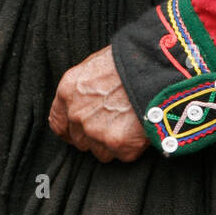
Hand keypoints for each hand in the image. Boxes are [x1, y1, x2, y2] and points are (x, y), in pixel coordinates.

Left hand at [49, 44, 147, 162]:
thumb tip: (87, 101)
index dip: (70, 130)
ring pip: (100, 152)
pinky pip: (124, 154)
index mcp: (68, 91)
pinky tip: (142, 127)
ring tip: (131, 123)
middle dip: (95, 136)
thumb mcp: (96, 65)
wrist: (156, 66)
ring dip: (114, 143)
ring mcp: (97, 132)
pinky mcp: (120, 145)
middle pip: (80, 140)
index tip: (79, 132)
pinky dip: (134, 146)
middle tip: (115, 123)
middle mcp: (77, 115)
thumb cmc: (130, 60)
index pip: (58, 124)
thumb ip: (84, 89)